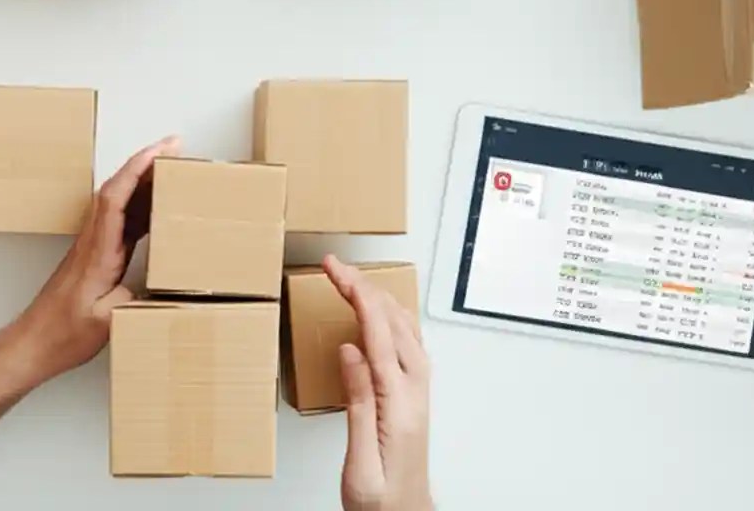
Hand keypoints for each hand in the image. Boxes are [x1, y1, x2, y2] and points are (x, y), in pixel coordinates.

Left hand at [0, 136, 180, 389]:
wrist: (34, 341)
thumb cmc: (64, 334)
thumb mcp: (106, 323)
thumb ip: (129, 299)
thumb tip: (153, 283)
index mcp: (99, 252)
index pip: (116, 198)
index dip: (138, 169)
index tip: (161, 151)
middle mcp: (94, 242)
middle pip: (117, 189)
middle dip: (145, 163)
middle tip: (174, 148)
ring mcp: (93, 247)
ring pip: (117, 201)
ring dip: (142, 180)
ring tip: (171, 170)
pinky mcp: (94, 256)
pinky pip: (119, 221)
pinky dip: (139, 207)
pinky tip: (156, 209)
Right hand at [323, 255, 433, 510]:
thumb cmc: (380, 499)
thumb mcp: (360, 460)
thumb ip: (359, 404)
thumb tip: (352, 351)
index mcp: (398, 403)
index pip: (379, 333)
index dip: (357, 294)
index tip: (336, 270)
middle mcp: (414, 392)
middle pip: (393, 322)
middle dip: (363, 286)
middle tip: (334, 266)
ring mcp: (418, 393)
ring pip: (403, 329)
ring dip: (377, 298)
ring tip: (352, 279)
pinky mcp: (414, 397)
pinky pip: (407, 344)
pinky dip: (389, 318)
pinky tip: (380, 315)